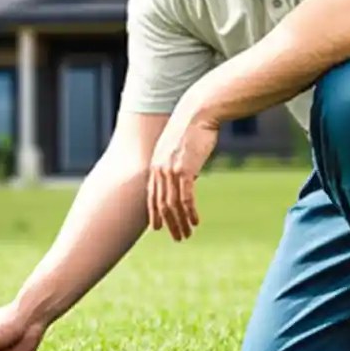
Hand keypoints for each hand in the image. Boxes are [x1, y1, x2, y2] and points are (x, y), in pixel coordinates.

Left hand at [147, 103, 218, 240]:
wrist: (198, 112)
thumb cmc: (192, 128)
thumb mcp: (179, 147)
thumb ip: (179, 163)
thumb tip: (188, 177)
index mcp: (155, 164)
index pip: (151, 194)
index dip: (154, 213)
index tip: (156, 228)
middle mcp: (159, 169)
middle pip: (160, 204)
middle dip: (169, 224)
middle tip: (177, 238)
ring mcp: (170, 170)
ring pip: (172, 205)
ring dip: (180, 222)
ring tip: (187, 235)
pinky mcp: (185, 170)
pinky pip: (185, 198)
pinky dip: (190, 212)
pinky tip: (196, 222)